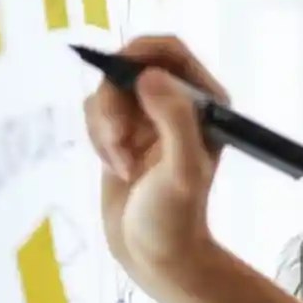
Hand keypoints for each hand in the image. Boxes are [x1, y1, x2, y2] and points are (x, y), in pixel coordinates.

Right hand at [82, 36, 229, 275]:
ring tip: (124, 166)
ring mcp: (149, 117)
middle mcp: (180, 102)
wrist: (154, 252)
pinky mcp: (124, 132)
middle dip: (114, 101)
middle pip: (130, 68)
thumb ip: (174, 119)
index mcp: (207, 102)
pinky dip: (98, 141)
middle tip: (117, 137)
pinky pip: (96, 115)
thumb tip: (150, 75)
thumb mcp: (181, 169)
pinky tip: (117, 169)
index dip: (140, 51)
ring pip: (107, 93)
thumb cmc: (176, 216)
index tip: (116, 72)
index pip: (171, 51)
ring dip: (105, 129)